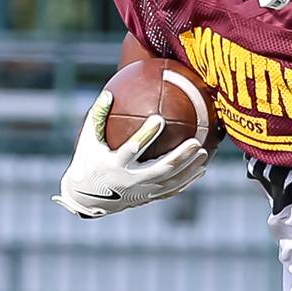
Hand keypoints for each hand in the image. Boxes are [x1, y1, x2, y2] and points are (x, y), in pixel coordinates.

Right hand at [52, 90, 208, 217]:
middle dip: (178, 156)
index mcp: (115, 165)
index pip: (133, 148)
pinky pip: (172, 190)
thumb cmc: (89, 161)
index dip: (146, 134)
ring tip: (203, 152)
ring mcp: (142, 192)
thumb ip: (97, 117)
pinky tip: (201, 169)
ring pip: (170, 181)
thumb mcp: (88, 141)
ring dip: (188, 168)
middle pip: (160, 169)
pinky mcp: (149, 198)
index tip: (160, 119)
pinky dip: (187, 180)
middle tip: (194, 142)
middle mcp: (130, 180)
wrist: (89, 198)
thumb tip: (109, 92)